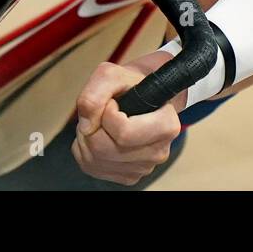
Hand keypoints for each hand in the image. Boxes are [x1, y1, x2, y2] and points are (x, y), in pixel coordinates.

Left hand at [72, 59, 181, 185]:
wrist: (140, 97)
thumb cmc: (130, 85)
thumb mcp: (112, 74)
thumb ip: (95, 93)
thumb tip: (87, 125)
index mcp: (166, 126)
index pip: (123, 132)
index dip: (107, 114)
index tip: (112, 102)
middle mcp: (158, 152)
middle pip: (104, 148)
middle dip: (92, 126)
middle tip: (101, 111)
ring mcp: (143, 168)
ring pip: (95, 159)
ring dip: (87, 137)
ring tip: (100, 122)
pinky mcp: (127, 177)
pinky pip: (92, 167)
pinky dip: (86, 150)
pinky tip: (100, 136)